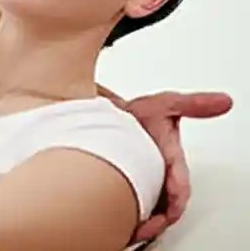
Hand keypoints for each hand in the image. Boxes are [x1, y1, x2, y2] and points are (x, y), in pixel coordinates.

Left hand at [124, 90, 232, 241]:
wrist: (109, 114)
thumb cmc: (138, 114)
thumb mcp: (164, 105)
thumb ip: (192, 104)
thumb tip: (223, 101)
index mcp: (171, 161)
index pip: (180, 186)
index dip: (176, 198)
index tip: (171, 210)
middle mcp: (159, 176)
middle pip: (163, 204)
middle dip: (156, 220)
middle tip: (143, 230)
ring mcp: (143, 183)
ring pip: (147, 209)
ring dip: (141, 222)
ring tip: (130, 232)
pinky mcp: (125, 186)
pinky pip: (130, 208)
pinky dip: (126, 217)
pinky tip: (118, 223)